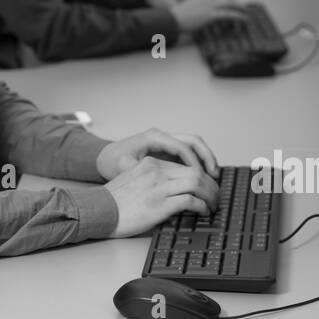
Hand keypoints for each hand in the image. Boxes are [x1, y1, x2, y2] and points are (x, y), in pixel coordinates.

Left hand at [96, 128, 220, 179]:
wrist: (103, 158)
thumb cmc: (112, 162)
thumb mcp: (124, 168)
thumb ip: (142, 173)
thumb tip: (158, 181)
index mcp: (153, 137)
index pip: (180, 146)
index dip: (193, 163)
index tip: (200, 178)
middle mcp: (162, 137)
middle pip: (193, 141)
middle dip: (206, 157)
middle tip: (214, 176)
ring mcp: (166, 143)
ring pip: (194, 146)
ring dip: (205, 159)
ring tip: (214, 177)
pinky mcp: (168, 151)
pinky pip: (189, 154)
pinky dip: (198, 163)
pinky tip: (203, 178)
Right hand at [103, 157, 219, 237]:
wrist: (98, 211)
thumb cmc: (114, 201)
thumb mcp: (134, 180)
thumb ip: (154, 180)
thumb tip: (175, 191)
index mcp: (151, 163)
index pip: (185, 165)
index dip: (202, 176)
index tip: (208, 186)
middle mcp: (157, 171)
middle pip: (195, 172)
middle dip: (211, 185)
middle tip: (216, 196)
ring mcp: (159, 187)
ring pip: (197, 183)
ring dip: (211, 195)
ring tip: (213, 205)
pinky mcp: (160, 204)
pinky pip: (191, 201)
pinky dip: (202, 206)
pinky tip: (203, 212)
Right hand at [169, 0, 240, 32]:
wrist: (171, 19)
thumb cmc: (175, 18)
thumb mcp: (187, 12)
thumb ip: (195, 13)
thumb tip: (199, 19)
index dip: (227, 0)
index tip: (232, 3)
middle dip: (237, 2)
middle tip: (244, 7)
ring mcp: (210, 5)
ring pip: (230, 4)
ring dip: (240, 7)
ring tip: (248, 12)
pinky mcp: (211, 14)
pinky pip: (229, 14)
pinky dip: (239, 16)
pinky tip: (244, 19)